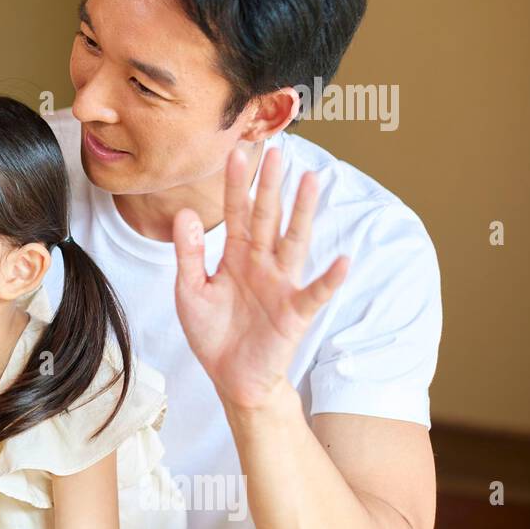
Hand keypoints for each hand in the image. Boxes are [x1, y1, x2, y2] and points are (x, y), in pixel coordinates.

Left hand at [172, 145, 349, 409]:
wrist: (232, 378)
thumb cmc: (214, 333)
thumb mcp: (190, 291)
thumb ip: (188, 255)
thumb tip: (185, 213)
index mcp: (235, 256)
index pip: (236, 213)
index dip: (236, 184)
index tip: (237, 152)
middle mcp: (261, 264)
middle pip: (267, 218)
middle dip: (270, 185)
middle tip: (277, 150)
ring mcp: (281, 285)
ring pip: (293, 242)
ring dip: (302, 213)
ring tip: (312, 181)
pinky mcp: (294, 313)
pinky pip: (315, 292)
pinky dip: (330, 278)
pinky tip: (344, 260)